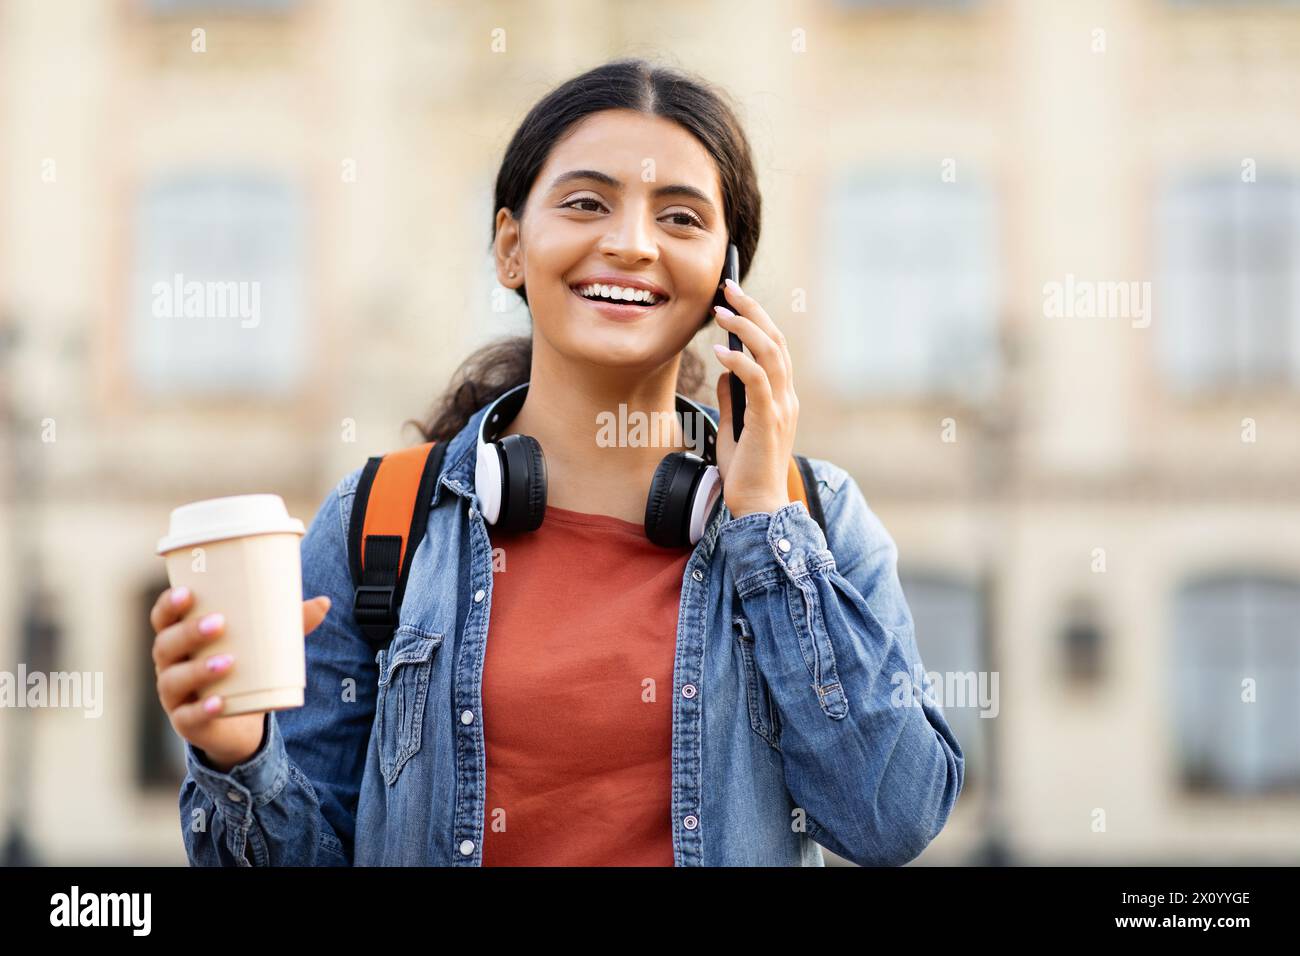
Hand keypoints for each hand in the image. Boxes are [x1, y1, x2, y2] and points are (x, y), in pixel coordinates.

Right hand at [150, 586, 331, 771]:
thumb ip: (289, 624)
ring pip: (174, 680)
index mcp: (180, 638)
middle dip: (188, 632)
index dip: (168, 605)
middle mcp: (170, 665)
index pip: (163, 618)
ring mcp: (174, 696)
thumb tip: (325, 602)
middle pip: (166, 645)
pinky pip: (189, 716)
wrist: (238, 722)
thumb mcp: (262, 645)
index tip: (187, 592)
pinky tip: (220, 703)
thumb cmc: (244, 668)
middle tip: (219, 623)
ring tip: (229, 662)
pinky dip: (204, 709)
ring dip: (198, 670)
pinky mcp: (187, 722)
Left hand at [711, 278, 799, 517]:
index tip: (734, 298)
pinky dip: (739, 360)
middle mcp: (787, 397)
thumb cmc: (746, 472)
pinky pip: (757, 380)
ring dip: (744, 327)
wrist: (757, 506)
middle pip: (775, 340)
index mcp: (782, 397)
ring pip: (770, 352)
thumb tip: (724, 373)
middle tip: (727, 287)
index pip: (774, 347)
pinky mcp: (769, 420)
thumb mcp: (734, 428)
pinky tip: (719, 351)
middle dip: (751, 309)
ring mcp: (781, 407)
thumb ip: (732, 400)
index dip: (756, 319)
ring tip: (720, 312)